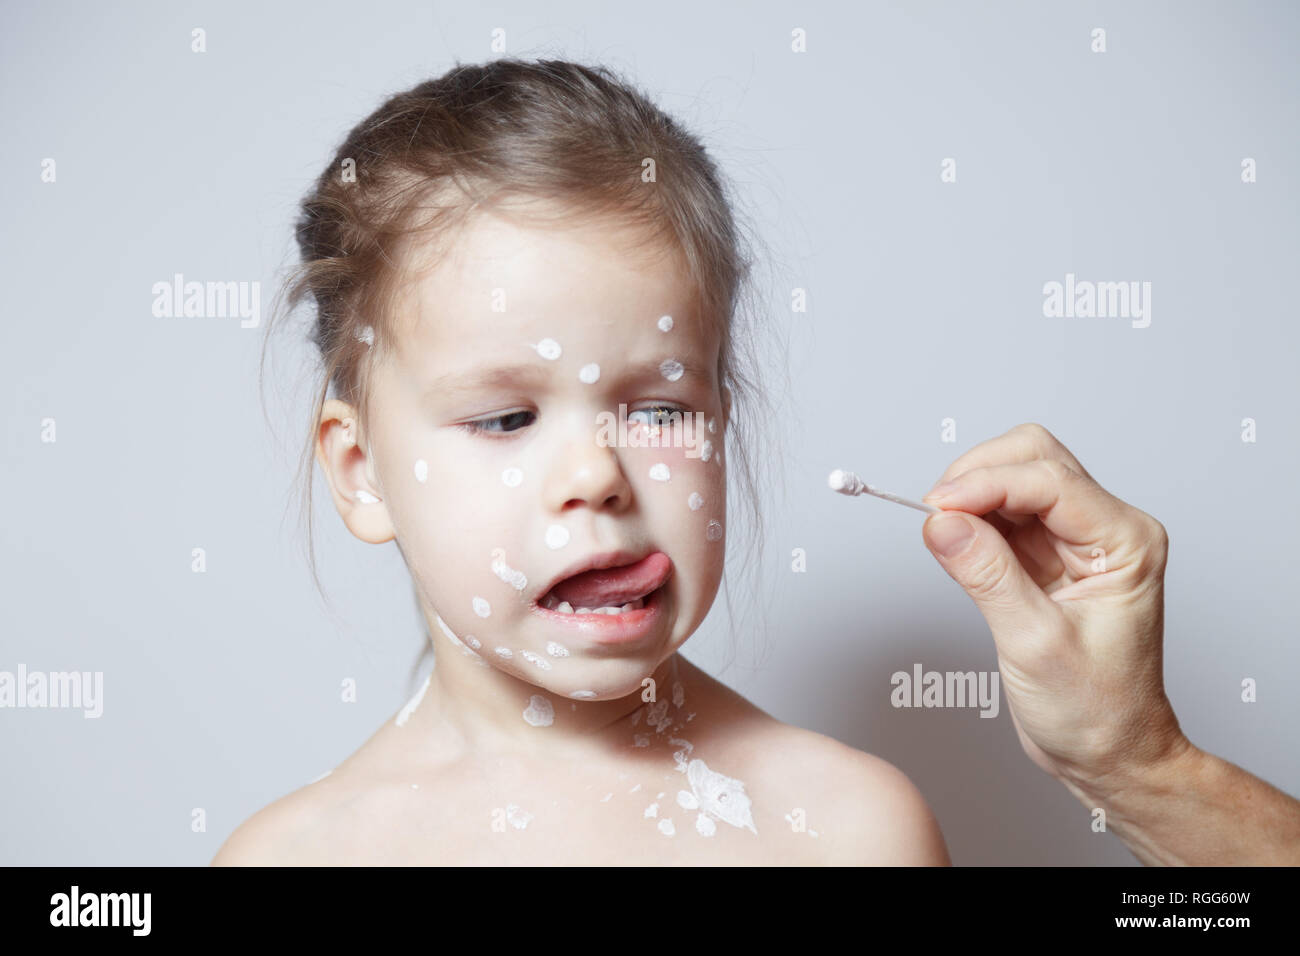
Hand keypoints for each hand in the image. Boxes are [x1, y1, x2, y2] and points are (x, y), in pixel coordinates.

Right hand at [920, 423, 1188, 791]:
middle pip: (1034, 458)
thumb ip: (987, 576)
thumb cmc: (1097, 712)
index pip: (1050, 481)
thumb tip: (941, 522)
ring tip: (940, 533)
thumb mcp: (1035, 644)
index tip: (934, 507)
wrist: (1110, 755)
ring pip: (1014, 477)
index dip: (986, 485)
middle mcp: (1106, 529)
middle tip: (934, 513)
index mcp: (1126, 542)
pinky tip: (953, 545)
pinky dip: (969, 518)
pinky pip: (1000, 514)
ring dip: (971, 494)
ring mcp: (1074, 540)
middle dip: (978, 474)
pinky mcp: (1044, 556)